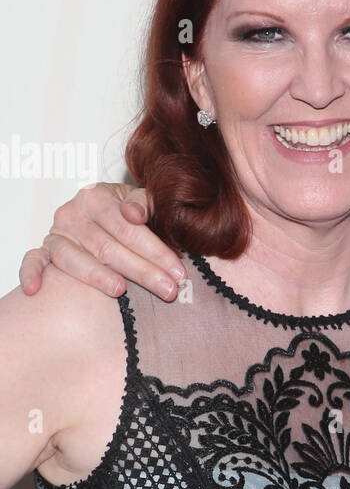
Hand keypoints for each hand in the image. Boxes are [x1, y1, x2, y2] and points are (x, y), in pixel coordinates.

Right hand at [18, 183, 184, 300]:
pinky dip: (31, 274)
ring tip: (120, 291)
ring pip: (74, 259)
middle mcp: (73, 213)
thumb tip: (135, 214)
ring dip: (97, 276)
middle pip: (108, 248)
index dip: (157, 252)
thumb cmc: (125, 211)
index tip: (178, 273)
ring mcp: (57, 233)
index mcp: (98, 197)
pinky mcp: (44, 249)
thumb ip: (144, 203)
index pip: (129, 229)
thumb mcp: (138, 200)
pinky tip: (35, 291)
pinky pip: (33, 260)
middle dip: (142, 272)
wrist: (99, 211)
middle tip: (167, 291)